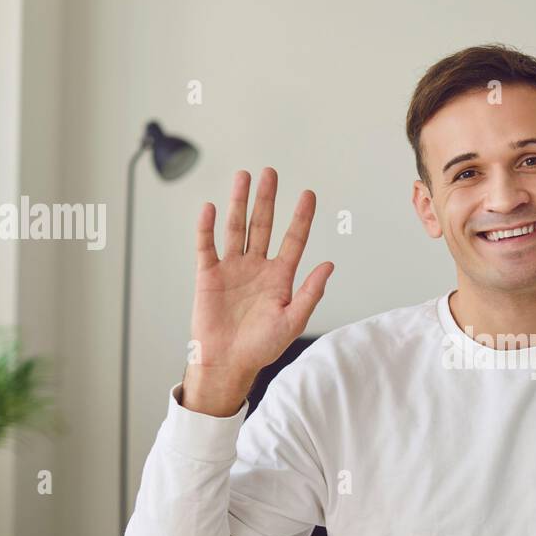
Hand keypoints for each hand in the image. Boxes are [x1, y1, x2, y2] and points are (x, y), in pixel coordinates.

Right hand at [183, 169, 333, 415]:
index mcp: (280, 277)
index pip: (293, 239)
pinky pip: (206, 246)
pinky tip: (210, 207)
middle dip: (267, 199)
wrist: (229, 363)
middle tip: (270, 173)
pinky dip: (206, 227)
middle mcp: (257, 267)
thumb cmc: (262, 347)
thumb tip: (329, 264)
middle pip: (263, 225)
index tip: (308, 194)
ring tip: (244, 177)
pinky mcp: (209, 275)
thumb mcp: (292, 320)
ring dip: (240, 203)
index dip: (301, 218)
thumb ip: (310, 292)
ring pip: (236, 229)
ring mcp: (232, 269)